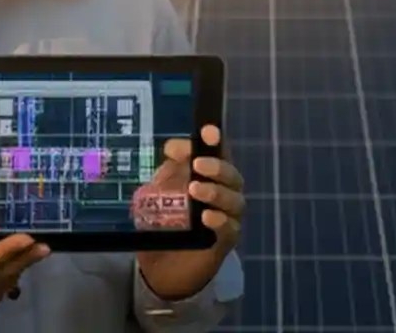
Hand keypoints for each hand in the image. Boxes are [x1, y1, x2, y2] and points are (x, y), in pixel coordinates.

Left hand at [137, 125, 243, 300]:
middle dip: (217, 167)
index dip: (216, 141)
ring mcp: (229, 217)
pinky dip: (220, 220)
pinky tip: (206, 217)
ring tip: (195, 190)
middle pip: (232, 175)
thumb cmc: (165, 221)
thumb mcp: (161, 190)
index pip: (219, 153)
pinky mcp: (226, 241)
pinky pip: (231, 228)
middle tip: (197, 165)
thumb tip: (173, 148)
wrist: (161, 264)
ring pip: (235, 200)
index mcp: (211, 176)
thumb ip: (169, 169)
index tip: (208, 132)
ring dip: (216, 192)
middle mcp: (225, 192)